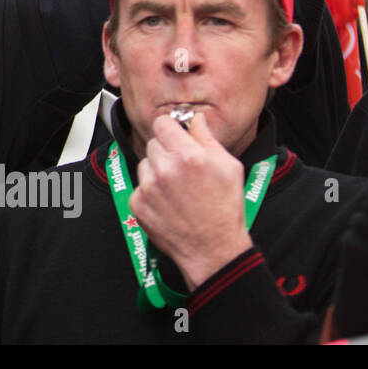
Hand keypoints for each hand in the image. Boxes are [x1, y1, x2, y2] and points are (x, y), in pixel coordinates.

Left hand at [129, 111, 253, 289]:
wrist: (213, 249)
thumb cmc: (225, 209)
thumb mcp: (229, 167)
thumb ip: (207, 138)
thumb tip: (195, 119)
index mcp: (188, 155)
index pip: (162, 123)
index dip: (170, 128)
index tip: (175, 135)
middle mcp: (164, 169)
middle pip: (153, 143)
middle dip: (166, 150)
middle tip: (183, 167)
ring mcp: (148, 187)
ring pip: (145, 164)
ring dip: (157, 170)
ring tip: (178, 188)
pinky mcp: (137, 203)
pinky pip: (140, 185)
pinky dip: (151, 191)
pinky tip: (169, 202)